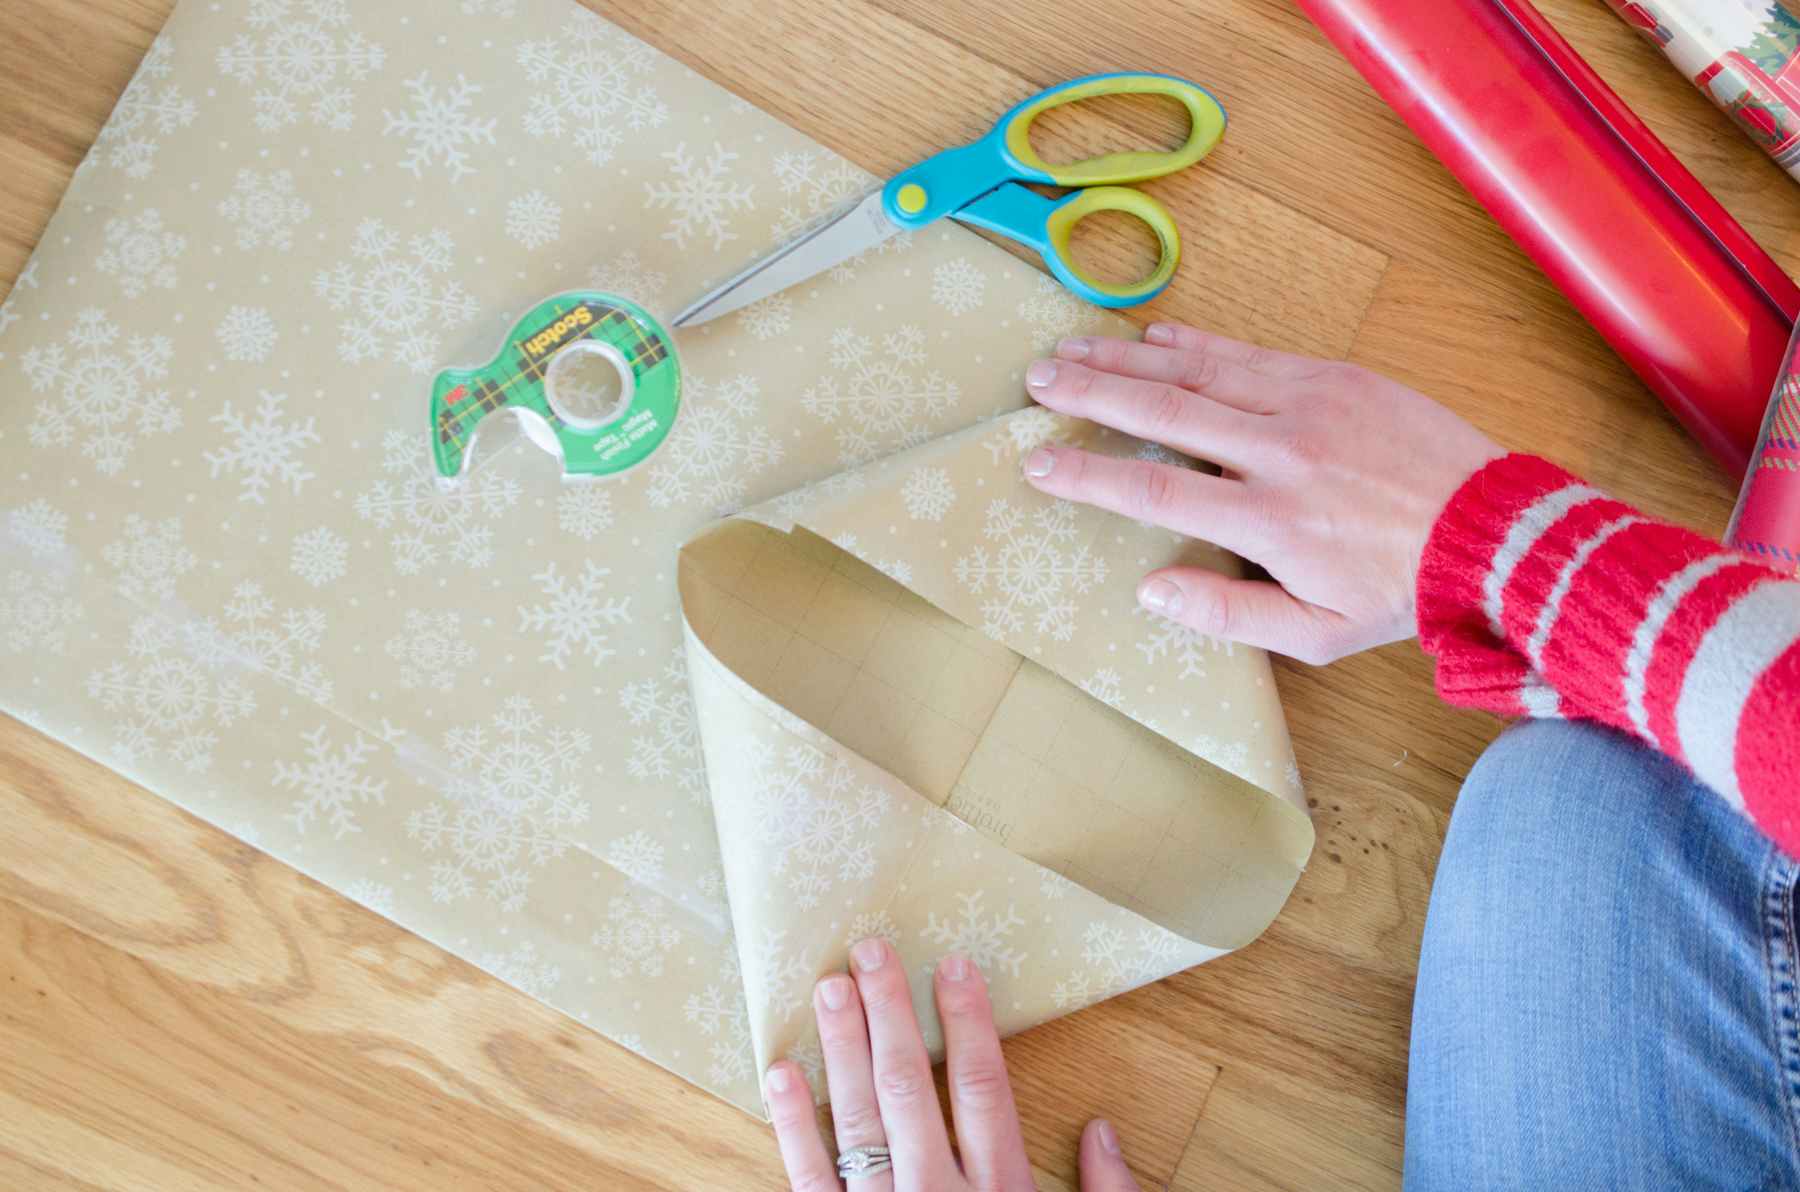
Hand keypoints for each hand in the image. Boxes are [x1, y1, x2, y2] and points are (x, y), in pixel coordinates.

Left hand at [764, 938, 1139, 1191]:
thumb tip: (1101, 1130)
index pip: (982, 1089)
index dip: (967, 1022)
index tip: (953, 963)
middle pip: (909, 1089)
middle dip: (889, 1015)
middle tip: (868, 949)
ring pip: (856, 1123)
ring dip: (839, 1052)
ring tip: (827, 989)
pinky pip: (807, 1180)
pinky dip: (791, 1126)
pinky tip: (778, 1075)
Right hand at [1021, 325, 1503, 664]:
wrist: (1496, 530)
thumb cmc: (1401, 590)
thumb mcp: (1319, 634)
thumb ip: (1229, 616)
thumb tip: (1150, 590)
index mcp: (1270, 522)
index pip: (1155, 493)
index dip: (1089, 476)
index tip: (1038, 464)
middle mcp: (1280, 453)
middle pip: (1163, 413)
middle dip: (1091, 393)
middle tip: (1036, 380)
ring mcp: (1308, 404)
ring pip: (1198, 370)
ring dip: (1127, 358)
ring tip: (1071, 348)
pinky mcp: (1334, 376)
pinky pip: (1248, 352)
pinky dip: (1195, 341)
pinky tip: (1153, 336)